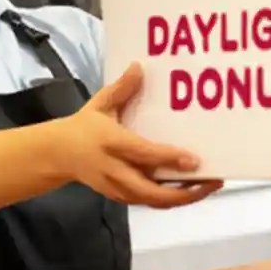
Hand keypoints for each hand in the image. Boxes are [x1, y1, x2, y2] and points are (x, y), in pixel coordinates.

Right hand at [59, 63, 223, 208]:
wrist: (58, 154)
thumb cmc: (83, 127)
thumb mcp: (100, 104)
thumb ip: (121, 88)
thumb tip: (139, 66)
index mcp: (111, 144)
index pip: (143, 155)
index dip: (169, 159)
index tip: (194, 160)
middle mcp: (115, 170)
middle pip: (152, 192)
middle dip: (184, 193)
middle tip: (212, 181)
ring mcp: (117, 188)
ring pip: (153, 202)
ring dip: (182, 198)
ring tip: (208, 186)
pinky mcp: (120, 198)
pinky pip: (149, 202)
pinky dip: (170, 199)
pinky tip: (190, 189)